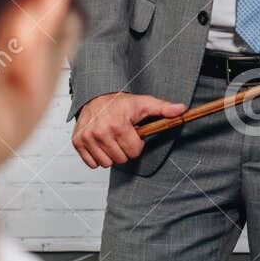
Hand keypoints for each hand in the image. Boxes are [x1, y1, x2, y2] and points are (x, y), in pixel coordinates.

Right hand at [72, 91, 186, 168]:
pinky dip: (98, 157)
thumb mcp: (144, 103)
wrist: (95, 96)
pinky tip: (101, 144)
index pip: (134, 152)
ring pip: (107, 163)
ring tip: (112, 139)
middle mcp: (100, 132)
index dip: (137, 144)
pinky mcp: (77, 142)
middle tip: (122, 136)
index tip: (133, 133)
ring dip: (112, 155)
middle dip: (124, 150)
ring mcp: (87, 138)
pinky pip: (92, 164)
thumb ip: (163, 108)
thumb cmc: (120, 103)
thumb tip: (182, 110)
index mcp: (118, 125)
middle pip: (121, 159)